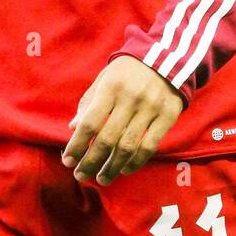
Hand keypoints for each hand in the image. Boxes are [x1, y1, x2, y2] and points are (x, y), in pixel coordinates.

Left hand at [61, 54, 184, 185]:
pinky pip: (149, 146)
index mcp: (111, 87)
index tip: (67, 161)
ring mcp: (150, 108)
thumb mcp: (105, 78)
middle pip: (107, 139)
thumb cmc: (128, 71)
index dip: (77, 144)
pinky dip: (135, 162)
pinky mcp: (168, 116)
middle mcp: (130, 99)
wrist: (166, 57)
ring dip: (112, 167)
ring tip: (102, 178)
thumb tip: (73, 128)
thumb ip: (89, 102)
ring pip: (128, 147)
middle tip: (81, 175)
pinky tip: (124, 170)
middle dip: (91, 161)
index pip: (90, 122)